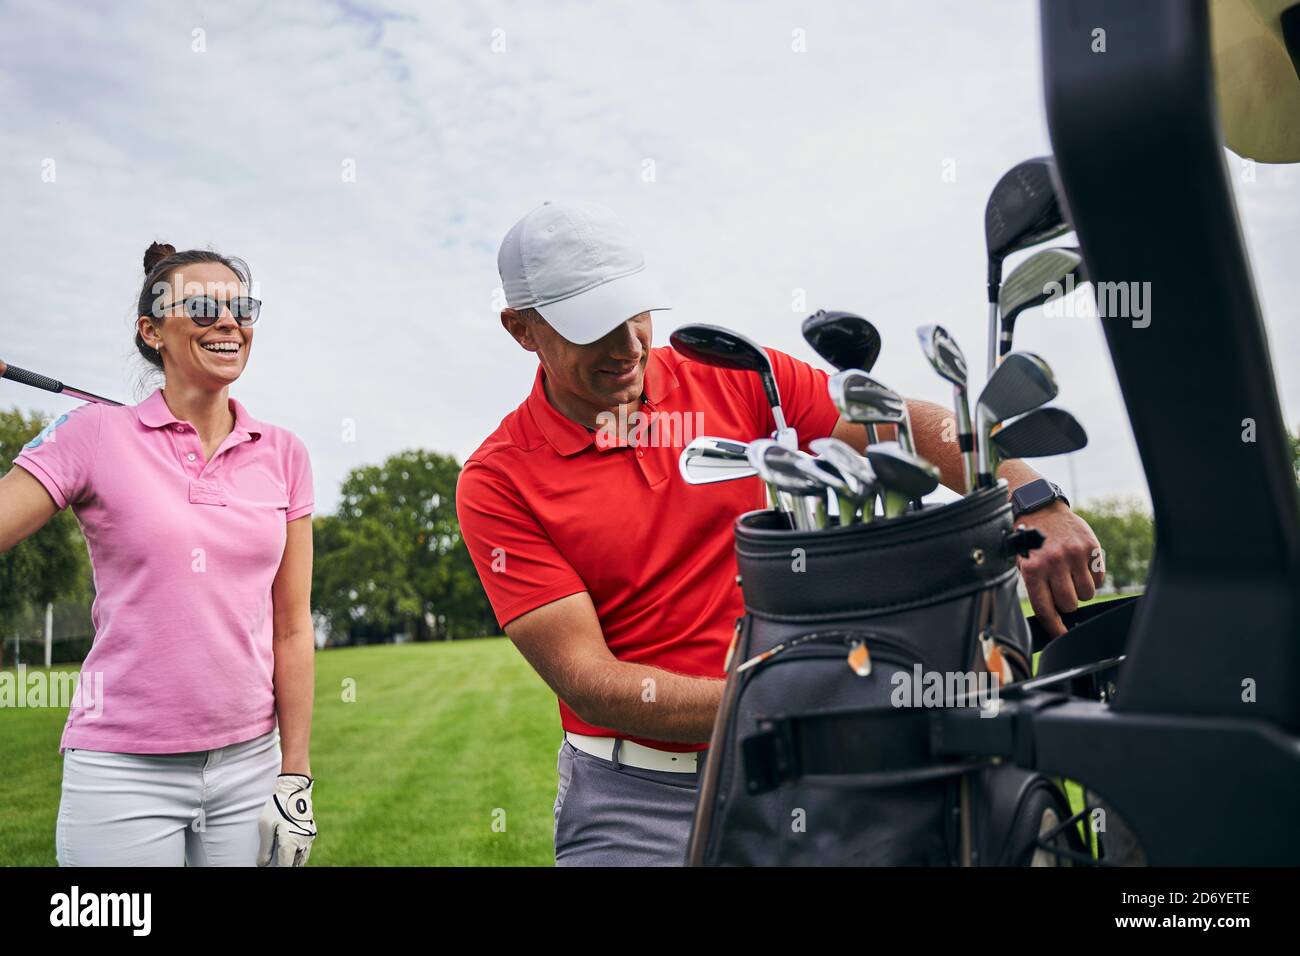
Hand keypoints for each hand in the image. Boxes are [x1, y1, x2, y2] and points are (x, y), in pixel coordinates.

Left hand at [257, 774, 315, 866]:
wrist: (294, 790)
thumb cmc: (277, 807)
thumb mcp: (266, 826)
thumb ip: (265, 847)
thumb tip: (262, 864)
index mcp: (291, 843)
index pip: (285, 866)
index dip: (278, 869)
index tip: (270, 868)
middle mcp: (302, 842)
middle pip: (295, 863)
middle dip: (286, 865)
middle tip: (275, 864)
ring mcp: (308, 837)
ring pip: (302, 857)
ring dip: (293, 861)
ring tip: (283, 860)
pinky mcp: (311, 832)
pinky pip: (305, 849)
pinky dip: (298, 853)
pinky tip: (291, 851)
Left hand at [1013, 502, 1104, 638]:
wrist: (1041, 510)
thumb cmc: (1030, 543)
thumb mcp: (1023, 565)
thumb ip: (1036, 589)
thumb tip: (1052, 618)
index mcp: (1033, 569)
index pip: (1047, 609)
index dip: (1055, 627)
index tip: (1061, 636)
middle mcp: (1054, 562)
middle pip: (1070, 604)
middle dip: (1066, 604)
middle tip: (1060, 590)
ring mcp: (1074, 554)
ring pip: (1086, 594)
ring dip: (1079, 592)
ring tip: (1069, 577)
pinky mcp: (1091, 548)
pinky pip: (1098, 579)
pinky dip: (1091, 579)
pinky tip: (1079, 567)